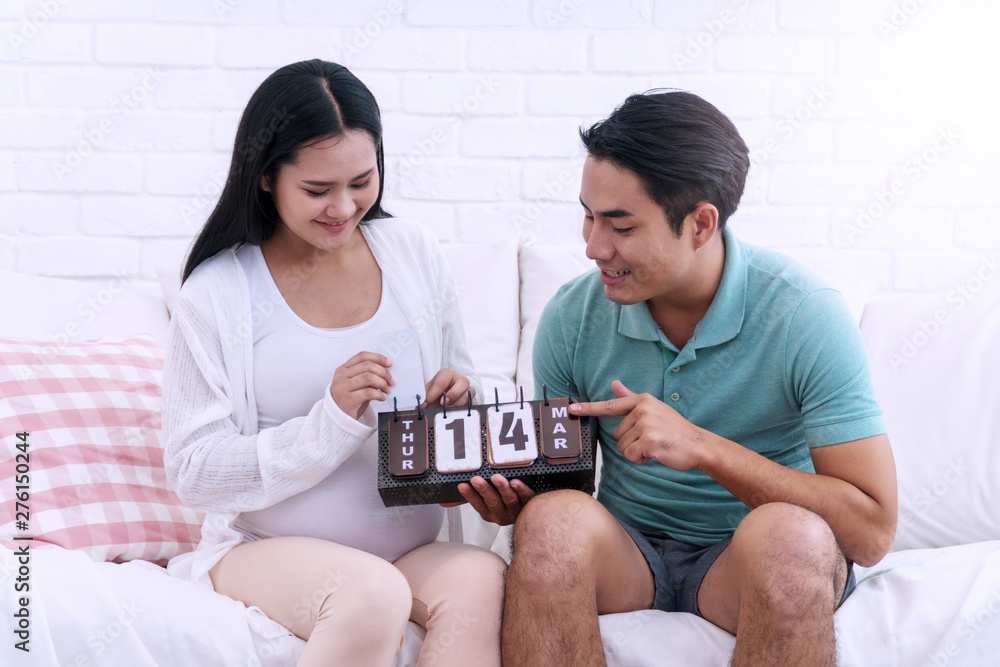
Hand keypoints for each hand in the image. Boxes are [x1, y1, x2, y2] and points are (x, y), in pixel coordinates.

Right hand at [330, 352, 393, 419]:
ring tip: (386, 390)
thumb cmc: (349, 402)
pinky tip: (381, 398)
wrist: (337, 420)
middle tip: (391, 381)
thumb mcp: (356, 385)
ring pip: (369, 377)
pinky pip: (368, 392)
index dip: (378, 357)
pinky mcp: (347, 399)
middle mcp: (341, 376)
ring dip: (382, 383)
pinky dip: (379, 394)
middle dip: (384, 373)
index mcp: (343, 369)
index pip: (362, 356)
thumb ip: (367, 376)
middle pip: (368, 366)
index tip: (390, 363)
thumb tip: (386, 372)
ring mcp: (343, 387)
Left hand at [422, 368, 474, 408]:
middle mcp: (460, 379)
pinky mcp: (473, 400)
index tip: (428, 401)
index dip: (434, 392)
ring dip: (459, 403)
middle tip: (443, 403)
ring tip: (449, 410)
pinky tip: (459, 414)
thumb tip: (421, 406)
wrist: (446, 398)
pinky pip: (475, 404)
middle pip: (463, 382)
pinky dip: (467, 409)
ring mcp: (468, 389)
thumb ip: (424, 397)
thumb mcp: (428, 392)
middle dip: (453, 393)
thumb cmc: (437, 393)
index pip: (442, 381)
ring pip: (470, 393)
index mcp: (447, 374)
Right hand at [456, 474, 534, 525]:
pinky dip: (521, 490)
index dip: (470, 495)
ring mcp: (517, 510)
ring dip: (502, 488)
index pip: (477, 504)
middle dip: (484, 490)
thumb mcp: (486, 503)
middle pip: (492, 502)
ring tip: (496, 478)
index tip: (462, 485)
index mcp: (489, 513)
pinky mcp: (531, 503)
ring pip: (509, 499)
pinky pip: (526, 497)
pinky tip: (516, 482)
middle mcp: (502, 514)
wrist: (533, 514)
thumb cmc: (506, 502)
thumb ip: (469, 498)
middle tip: (476, 480)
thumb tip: (443, 503)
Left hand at [569, 380, 703, 469]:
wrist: (698, 444)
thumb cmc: (675, 429)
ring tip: (655, 446)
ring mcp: (645, 425)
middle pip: (617, 434)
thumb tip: (615, 384)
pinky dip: (641, 460)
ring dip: (636, 452)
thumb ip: (631, 399)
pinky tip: (656, 454)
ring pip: (623, 447)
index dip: (589, 408)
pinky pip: (631, 456)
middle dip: (631, 442)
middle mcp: (642, 410)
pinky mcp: (648, 441)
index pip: (610, 405)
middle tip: (652, 440)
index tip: (572, 409)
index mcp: (643, 401)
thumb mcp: (654, 409)